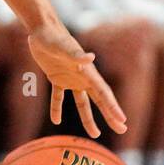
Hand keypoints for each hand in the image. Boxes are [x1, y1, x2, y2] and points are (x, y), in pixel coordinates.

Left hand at [28, 22, 126, 138]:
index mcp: (87, 72)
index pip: (104, 93)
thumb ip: (76, 55)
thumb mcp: (63, 47)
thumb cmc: (54, 38)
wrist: (41, 30)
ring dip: (88, 118)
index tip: (122, 120)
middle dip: (110, 115)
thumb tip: (91, 57)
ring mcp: (70, 78)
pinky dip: (57, 108)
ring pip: (82, 103)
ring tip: (95, 134)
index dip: (113, 107)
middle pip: (99, 100)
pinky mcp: (56, 78)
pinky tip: (55, 121)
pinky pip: (58, 97)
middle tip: (122, 130)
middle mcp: (82, 77)